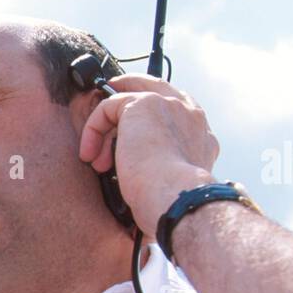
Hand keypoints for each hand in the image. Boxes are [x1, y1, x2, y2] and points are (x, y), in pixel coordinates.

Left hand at [77, 74, 220, 236]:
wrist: (177, 200)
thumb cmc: (172, 204)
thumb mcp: (173, 184)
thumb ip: (164, 169)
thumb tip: (140, 180)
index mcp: (201, 136)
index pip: (177, 112)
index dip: (150, 116)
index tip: (127, 132)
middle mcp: (191, 115)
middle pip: (155, 88)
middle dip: (127, 92)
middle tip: (106, 112)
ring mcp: (170, 105)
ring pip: (128, 100)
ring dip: (105, 130)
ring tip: (98, 163)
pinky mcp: (143, 104)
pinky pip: (108, 106)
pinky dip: (94, 129)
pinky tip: (90, 156)